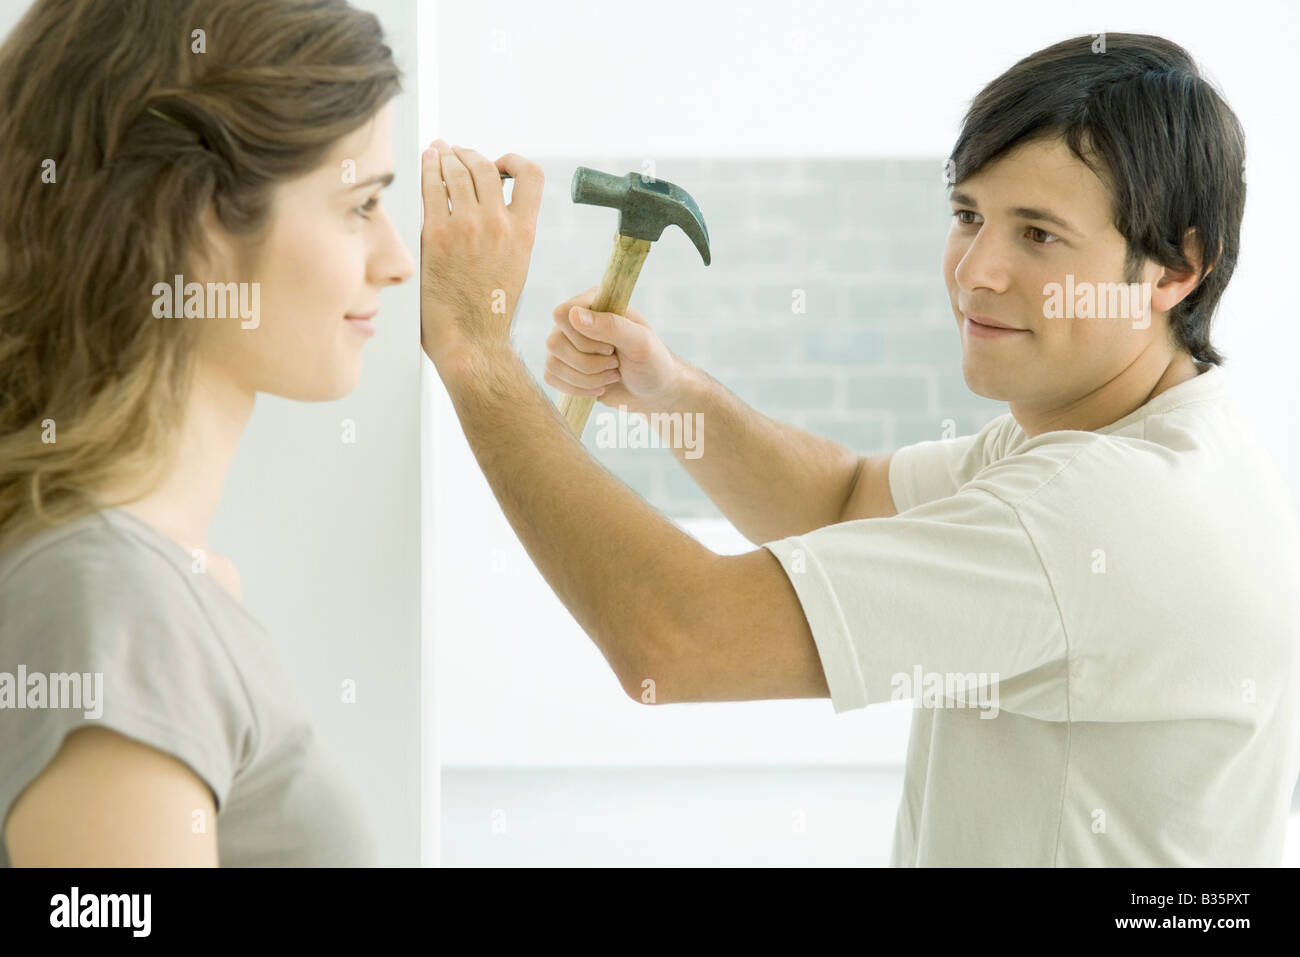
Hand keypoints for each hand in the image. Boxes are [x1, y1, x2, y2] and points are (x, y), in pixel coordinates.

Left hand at [420, 139, 542, 368]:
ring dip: (446, 156)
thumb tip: (490, 205)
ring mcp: (467, 227)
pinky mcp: (437, 234)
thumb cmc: (488, 310)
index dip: (514, 161)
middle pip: (485, 166)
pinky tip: (425, 163)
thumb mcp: (515, 265)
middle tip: (456, 153)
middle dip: (469, 154)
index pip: (533, 175)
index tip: (499, 165)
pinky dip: (428, 168)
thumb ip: (508, 233)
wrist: (470, 340)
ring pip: (457, 170)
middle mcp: (498, 224)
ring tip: (439, 153)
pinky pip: (431, 187)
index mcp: (524, 232)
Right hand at [544, 286, 685, 414]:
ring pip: (553, 363)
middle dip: (588, 363)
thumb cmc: (652, 361)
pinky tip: (599, 387)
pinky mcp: (564, 367)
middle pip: (554, 342)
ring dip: (586, 378)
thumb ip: (611, 325)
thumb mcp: (640, 342)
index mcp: (594, 303)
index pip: (562, 314)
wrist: (654, 391)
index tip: (611, 347)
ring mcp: (567, 345)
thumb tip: (574, 315)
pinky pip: (551, 378)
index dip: (582, 338)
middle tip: (615, 363)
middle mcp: (575, 321)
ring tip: (612, 376)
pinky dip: (577, 389)